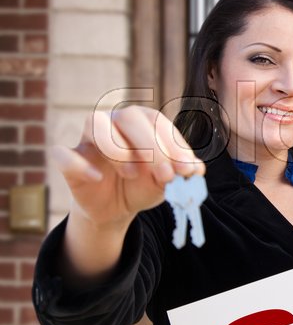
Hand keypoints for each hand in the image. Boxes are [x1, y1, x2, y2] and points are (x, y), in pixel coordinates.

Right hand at [52, 105, 203, 227]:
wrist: (117, 208)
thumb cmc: (144, 184)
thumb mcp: (166, 182)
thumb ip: (182, 173)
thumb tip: (198, 170)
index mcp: (142, 121)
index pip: (157, 121)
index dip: (173, 145)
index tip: (186, 170)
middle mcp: (114, 122)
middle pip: (128, 116)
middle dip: (151, 146)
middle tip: (165, 175)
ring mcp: (88, 139)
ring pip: (95, 123)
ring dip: (118, 148)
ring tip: (133, 174)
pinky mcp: (69, 159)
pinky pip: (64, 153)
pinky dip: (79, 164)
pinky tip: (97, 177)